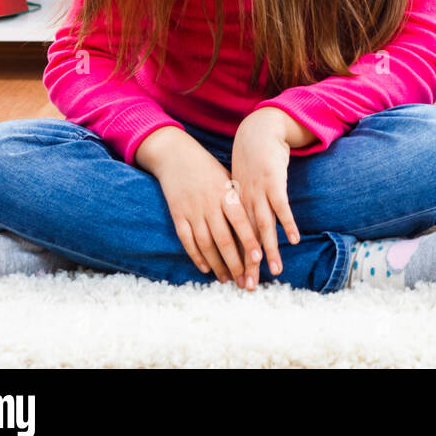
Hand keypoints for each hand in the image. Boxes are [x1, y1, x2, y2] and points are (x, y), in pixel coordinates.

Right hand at [138, 126, 264, 288]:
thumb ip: (238, 201)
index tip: (259, 259)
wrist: (176, 155)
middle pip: (224, 239)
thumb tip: (256, 225)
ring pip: (206, 244)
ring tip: (227, 279)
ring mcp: (192, 211)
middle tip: (244, 280)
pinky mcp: (178, 215)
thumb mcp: (228, 180)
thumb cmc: (209, 169)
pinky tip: (205, 269)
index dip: (249, 241)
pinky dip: (196, 256)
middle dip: (235, 262)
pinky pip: (187, 240)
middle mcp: (210, 204)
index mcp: (226, 194)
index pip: (241, 222)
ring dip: (217, 264)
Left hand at [231, 108, 301, 289]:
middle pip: (247, 239)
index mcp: (234, 205)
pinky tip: (294, 239)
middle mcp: (244, 202)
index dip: (237, 262)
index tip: (238, 282)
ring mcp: (259, 193)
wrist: (258, 132)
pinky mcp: (274, 182)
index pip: (235, 240)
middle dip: (249, 265)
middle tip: (250, 286)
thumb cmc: (251, 160)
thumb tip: (240, 227)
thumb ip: (240, 205)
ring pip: (264, 227)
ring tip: (275, 270)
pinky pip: (282, 207)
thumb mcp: (240, 184)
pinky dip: (288, 224)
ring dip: (270, 250)